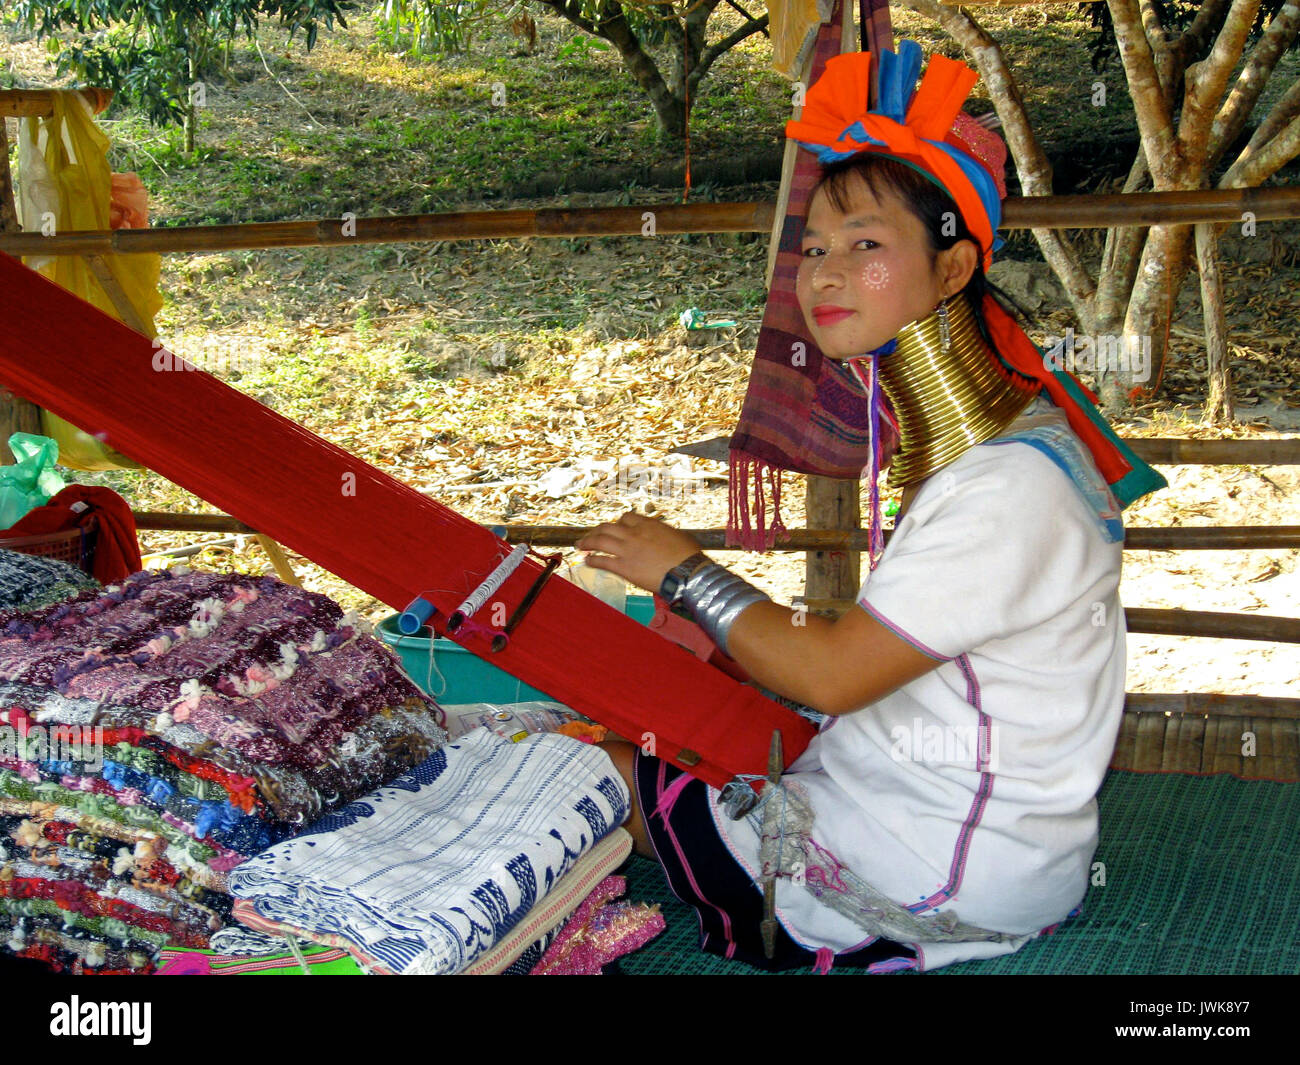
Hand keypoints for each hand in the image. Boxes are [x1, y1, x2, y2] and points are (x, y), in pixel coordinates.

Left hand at [575, 512, 702, 594]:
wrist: (687, 572)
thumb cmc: (688, 555)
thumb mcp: (676, 536)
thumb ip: (663, 534)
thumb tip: (664, 537)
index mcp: (647, 525)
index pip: (626, 517)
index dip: (618, 522)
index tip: (616, 527)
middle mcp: (634, 534)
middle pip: (608, 527)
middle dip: (597, 530)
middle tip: (591, 535)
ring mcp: (627, 550)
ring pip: (600, 541)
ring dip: (587, 541)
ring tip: (580, 544)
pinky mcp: (624, 567)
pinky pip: (602, 561)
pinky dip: (592, 560)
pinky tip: (586, 561)